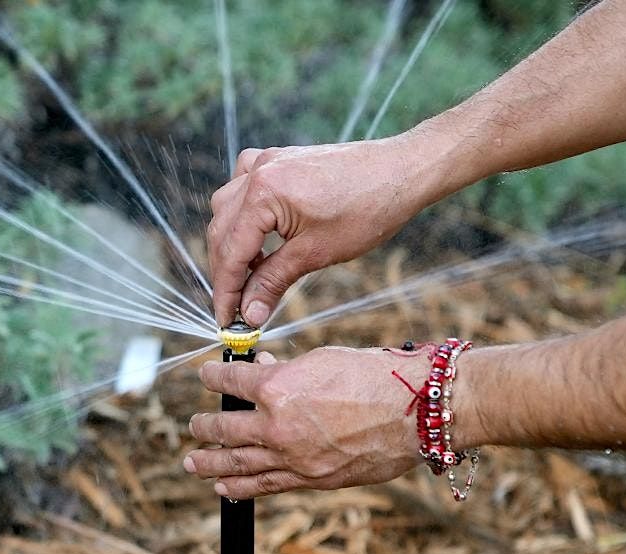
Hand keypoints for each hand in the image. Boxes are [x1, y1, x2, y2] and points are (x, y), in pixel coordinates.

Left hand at [184, 348, 423, 499]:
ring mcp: (292, 457)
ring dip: (210, 462)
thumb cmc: (374, 377)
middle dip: (204, 427)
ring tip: (192, 462)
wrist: (416, 413)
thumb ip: (287, 369)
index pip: (230, 382)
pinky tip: (224, 487)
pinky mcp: (310, 479)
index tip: (205, 377)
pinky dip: (241, 487)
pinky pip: (266, 485)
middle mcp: (277, 425)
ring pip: (238, 462)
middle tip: (193, 426)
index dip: (213, 378)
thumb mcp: (323, 360)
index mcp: (277, 387)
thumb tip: (265, 366)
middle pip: (225, 428)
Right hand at [207, 136, 438, 326]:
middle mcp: (258, 172)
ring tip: (252, 274)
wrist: (403, 172)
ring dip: (233, 243)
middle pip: (222, 231)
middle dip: (227, 272)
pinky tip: (258, 230)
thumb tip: (248, 314)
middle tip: (237, 307)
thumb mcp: (316, 254)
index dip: (225, 292)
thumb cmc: (368, 210)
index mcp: (264, 193)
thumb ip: (273, 281)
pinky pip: (243, 185)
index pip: (230, 252)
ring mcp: (267, 161)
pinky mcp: (279, 160)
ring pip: (226, 208)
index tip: (226, 321)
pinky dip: (243, 212)